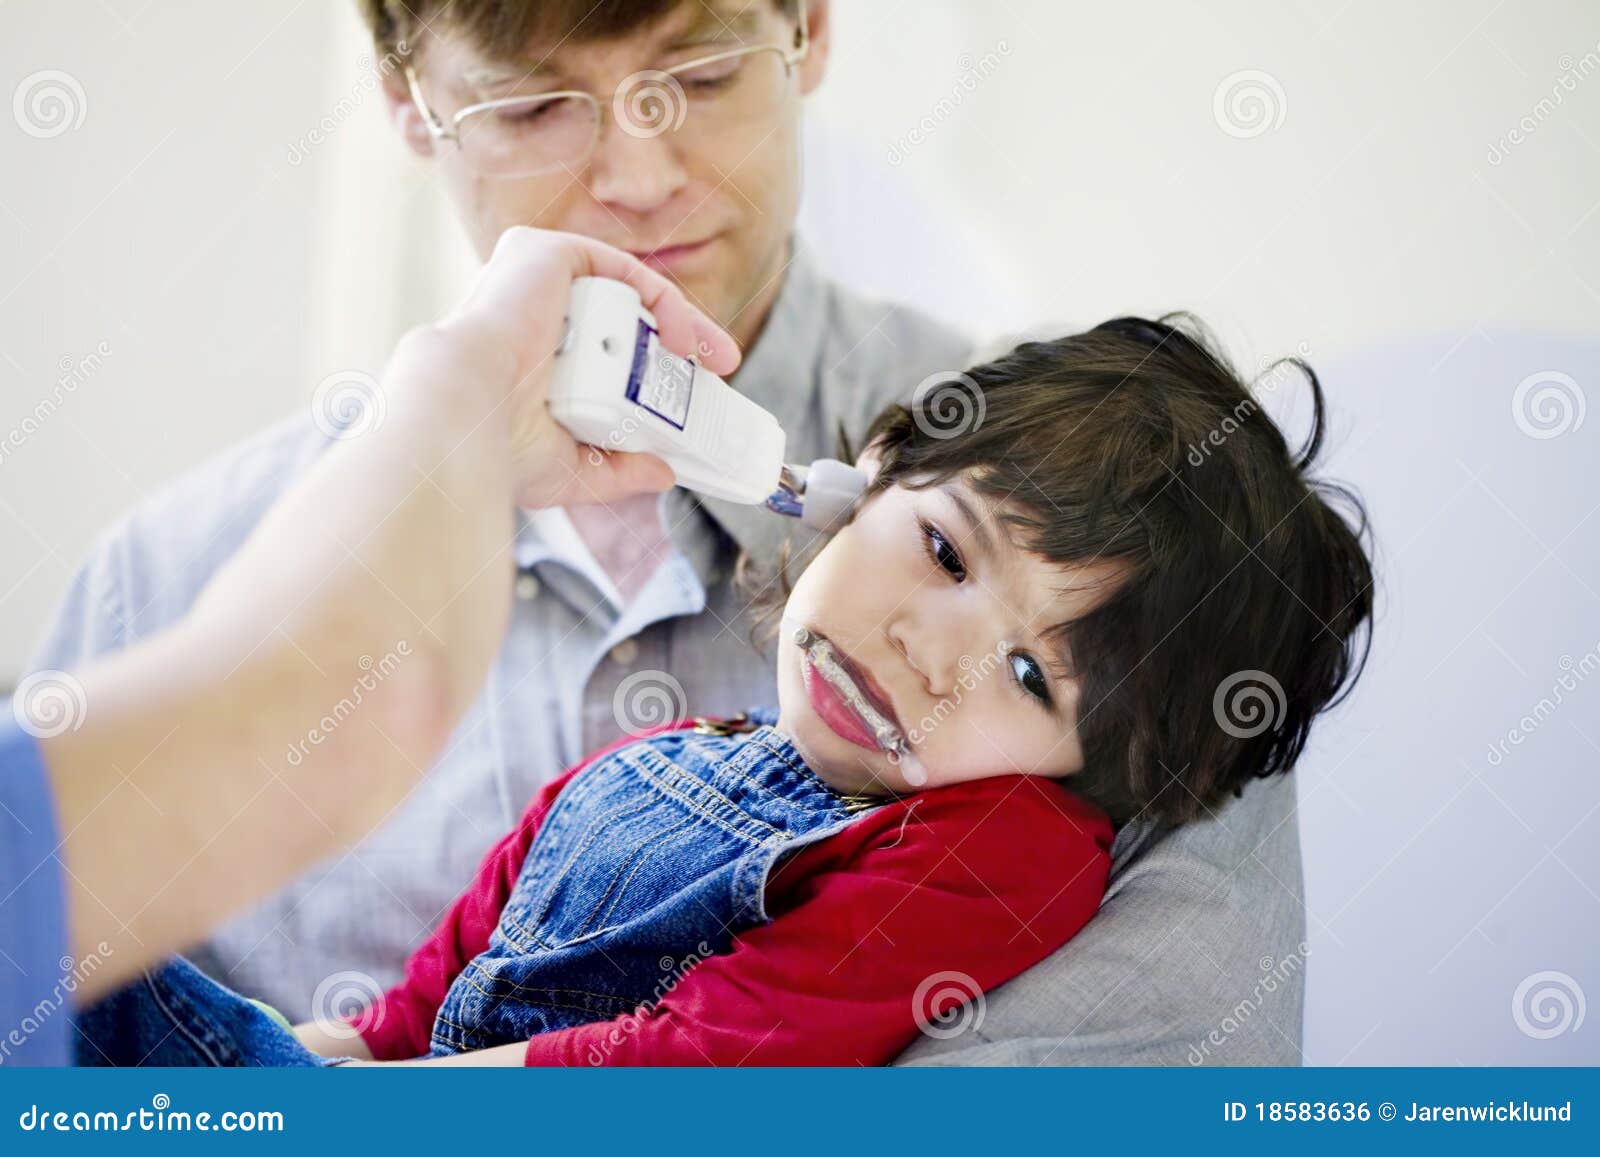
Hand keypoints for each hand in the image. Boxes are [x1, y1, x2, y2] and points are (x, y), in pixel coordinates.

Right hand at [427, 227, 740, 509]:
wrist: (471, 412)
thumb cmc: (501, 447)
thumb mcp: (572, 468)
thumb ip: (618, 470)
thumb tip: (663, 474)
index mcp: (527, 355)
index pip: (602, 349)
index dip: (653, 369)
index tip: (694, 395)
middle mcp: (529, 311)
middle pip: (622, 318)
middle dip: (679, 343)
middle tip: (719, 371)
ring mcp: (536, 278)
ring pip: (628, 293)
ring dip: (681, 322)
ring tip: (715, 360)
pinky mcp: (547, 253)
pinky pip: (623, 270)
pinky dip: (663, 299)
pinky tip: (681, 339)